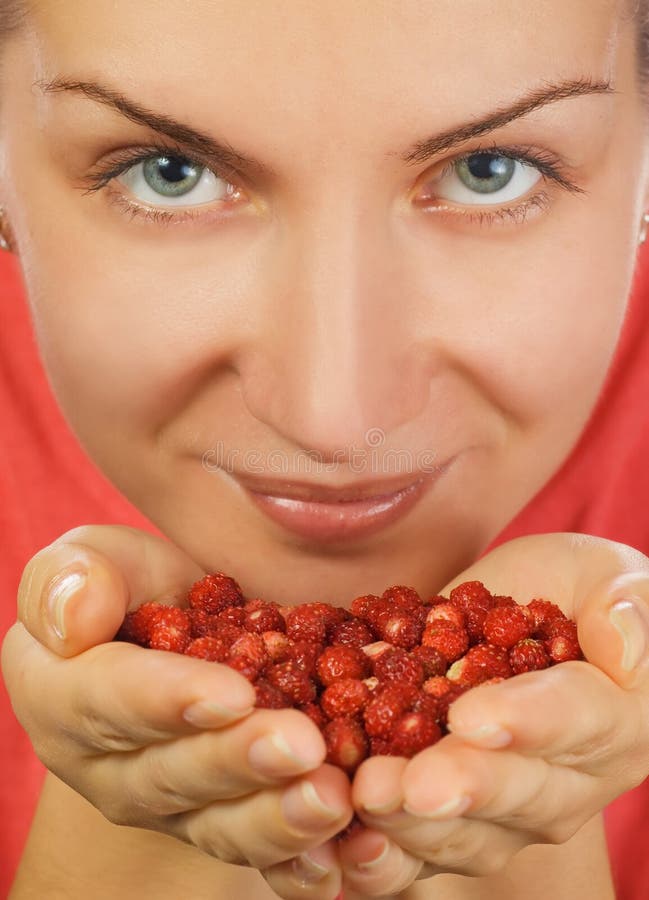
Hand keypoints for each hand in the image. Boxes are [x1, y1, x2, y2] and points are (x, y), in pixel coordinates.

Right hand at [1, 525, 352, 899]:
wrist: (173, 628)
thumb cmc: (127, 585)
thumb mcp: (92, 559)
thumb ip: (72, 580)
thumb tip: (75, 617)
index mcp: (61, 697)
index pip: (110, 702)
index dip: (170, 699)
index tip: (234, 693)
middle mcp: (108, 768)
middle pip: (173, 774)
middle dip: (239, 762)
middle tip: (301, 746)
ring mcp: (168, 805)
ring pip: (220, 824)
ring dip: (279, 817)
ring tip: (334, 797)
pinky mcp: (222, 820)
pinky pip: (259, 850)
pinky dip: (301, 858)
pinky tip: (345, 854)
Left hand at [335, 533, 648, 896]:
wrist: (520, 617)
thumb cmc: (574, 592)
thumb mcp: (605, 575)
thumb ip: (625, 606)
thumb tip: (628, 648)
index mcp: (615, 719)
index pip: (577, 722)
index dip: (526, 722)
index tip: (470, 715)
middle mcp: (567, 781)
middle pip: (517, 794)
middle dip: (459, 788)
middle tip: (406, 784)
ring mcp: (507, 812)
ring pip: (464, 836)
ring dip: (409, 826)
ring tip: (361, 801)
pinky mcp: (449, 821)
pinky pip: (417, 855)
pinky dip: (377, 858)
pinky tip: (335, 847)